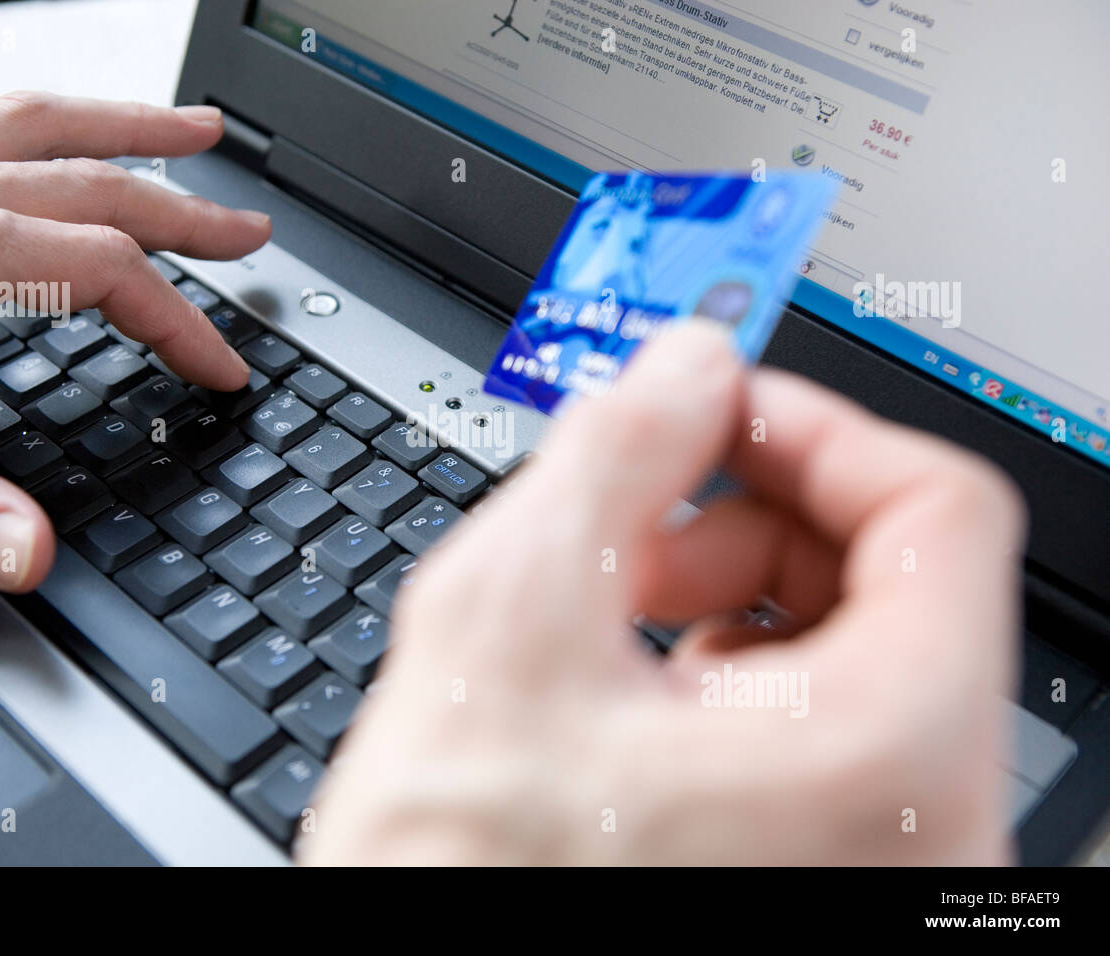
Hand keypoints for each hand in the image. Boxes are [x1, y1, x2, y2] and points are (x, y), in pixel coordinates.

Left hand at [0, 92, 268, 590]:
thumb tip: (32, 551)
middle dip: (183, 214)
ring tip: (192, 135)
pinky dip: (46, 128)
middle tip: (252, 234)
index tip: (219, 369)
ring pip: (33, 130)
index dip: (176, 321)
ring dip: (126, 132)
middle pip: (85, 182)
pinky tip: (55, 147)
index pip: (94, 270)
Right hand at [301, 321, 1025, 864]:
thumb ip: (614, 455)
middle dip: (749, 518)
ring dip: (728, 592)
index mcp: (881, 760)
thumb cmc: (458, 871)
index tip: (718, 414)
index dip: (813, 430)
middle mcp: (922, 831)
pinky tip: (630, 692)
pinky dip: (731, 672)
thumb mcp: (506, 621)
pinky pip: (827, 726)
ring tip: (608, 617)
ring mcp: (883, 859)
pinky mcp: (829, 869)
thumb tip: (684, 368)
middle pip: (900, 576)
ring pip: (856, 649)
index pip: (941, 510)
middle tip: (635, 526)